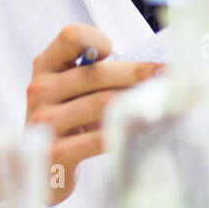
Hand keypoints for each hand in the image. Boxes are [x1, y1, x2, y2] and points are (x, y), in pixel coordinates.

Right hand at [26, 24, 163, 204]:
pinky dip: (124, 132)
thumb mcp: (73, 92)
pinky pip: (97, 139)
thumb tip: (156, 70)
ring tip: (165, 103)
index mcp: (46, 67)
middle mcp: (40, 90)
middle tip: (169, 77)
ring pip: (101, 103)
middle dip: (138, 74)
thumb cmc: (67, 122)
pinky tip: (143, 131)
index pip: (70, 37)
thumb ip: (100, 74)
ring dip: (137, 102)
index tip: (116, 50)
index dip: (96, 38)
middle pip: (95, 74)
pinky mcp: (53, 153)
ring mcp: (44, 122)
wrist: (39, 170)